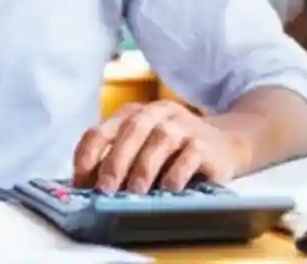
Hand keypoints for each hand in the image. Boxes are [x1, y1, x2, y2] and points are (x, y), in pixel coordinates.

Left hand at [73, 101, 244, 193]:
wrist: (226, 144)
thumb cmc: (173, 152)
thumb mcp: (142, 150)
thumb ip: (117, 161)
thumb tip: (89, 188)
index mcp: (133, 115)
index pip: (101, 130)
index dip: (88, 155)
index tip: (80, 180)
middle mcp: (156, 114)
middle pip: (132, 131)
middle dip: (115, 162)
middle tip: (106, 189)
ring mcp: (183, 125)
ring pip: (160, 139)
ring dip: (145, 167)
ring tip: (136, 191)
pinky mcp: (205, 142)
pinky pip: (190, 154)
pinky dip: (177, 171)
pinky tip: (169, 188)